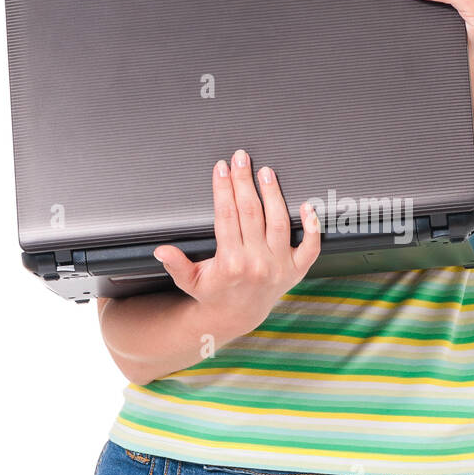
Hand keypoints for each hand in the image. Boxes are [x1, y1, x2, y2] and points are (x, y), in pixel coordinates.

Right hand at [151, 149, 321, 334]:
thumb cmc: (213, 292)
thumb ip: (176, 264)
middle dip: (245, 181)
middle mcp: (257, 263)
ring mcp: (279, 266)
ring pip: (278, 222)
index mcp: (230, 263)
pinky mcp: (296, 270)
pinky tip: (307, 205)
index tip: (221, 168)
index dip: (223, 189)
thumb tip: (161, 250)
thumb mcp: (189, 280)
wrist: (236, 316)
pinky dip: (312, 227)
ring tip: (266, 172)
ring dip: (273, 194)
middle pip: (251, 213)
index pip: (227, 216)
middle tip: (241, 158)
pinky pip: (311, 247)